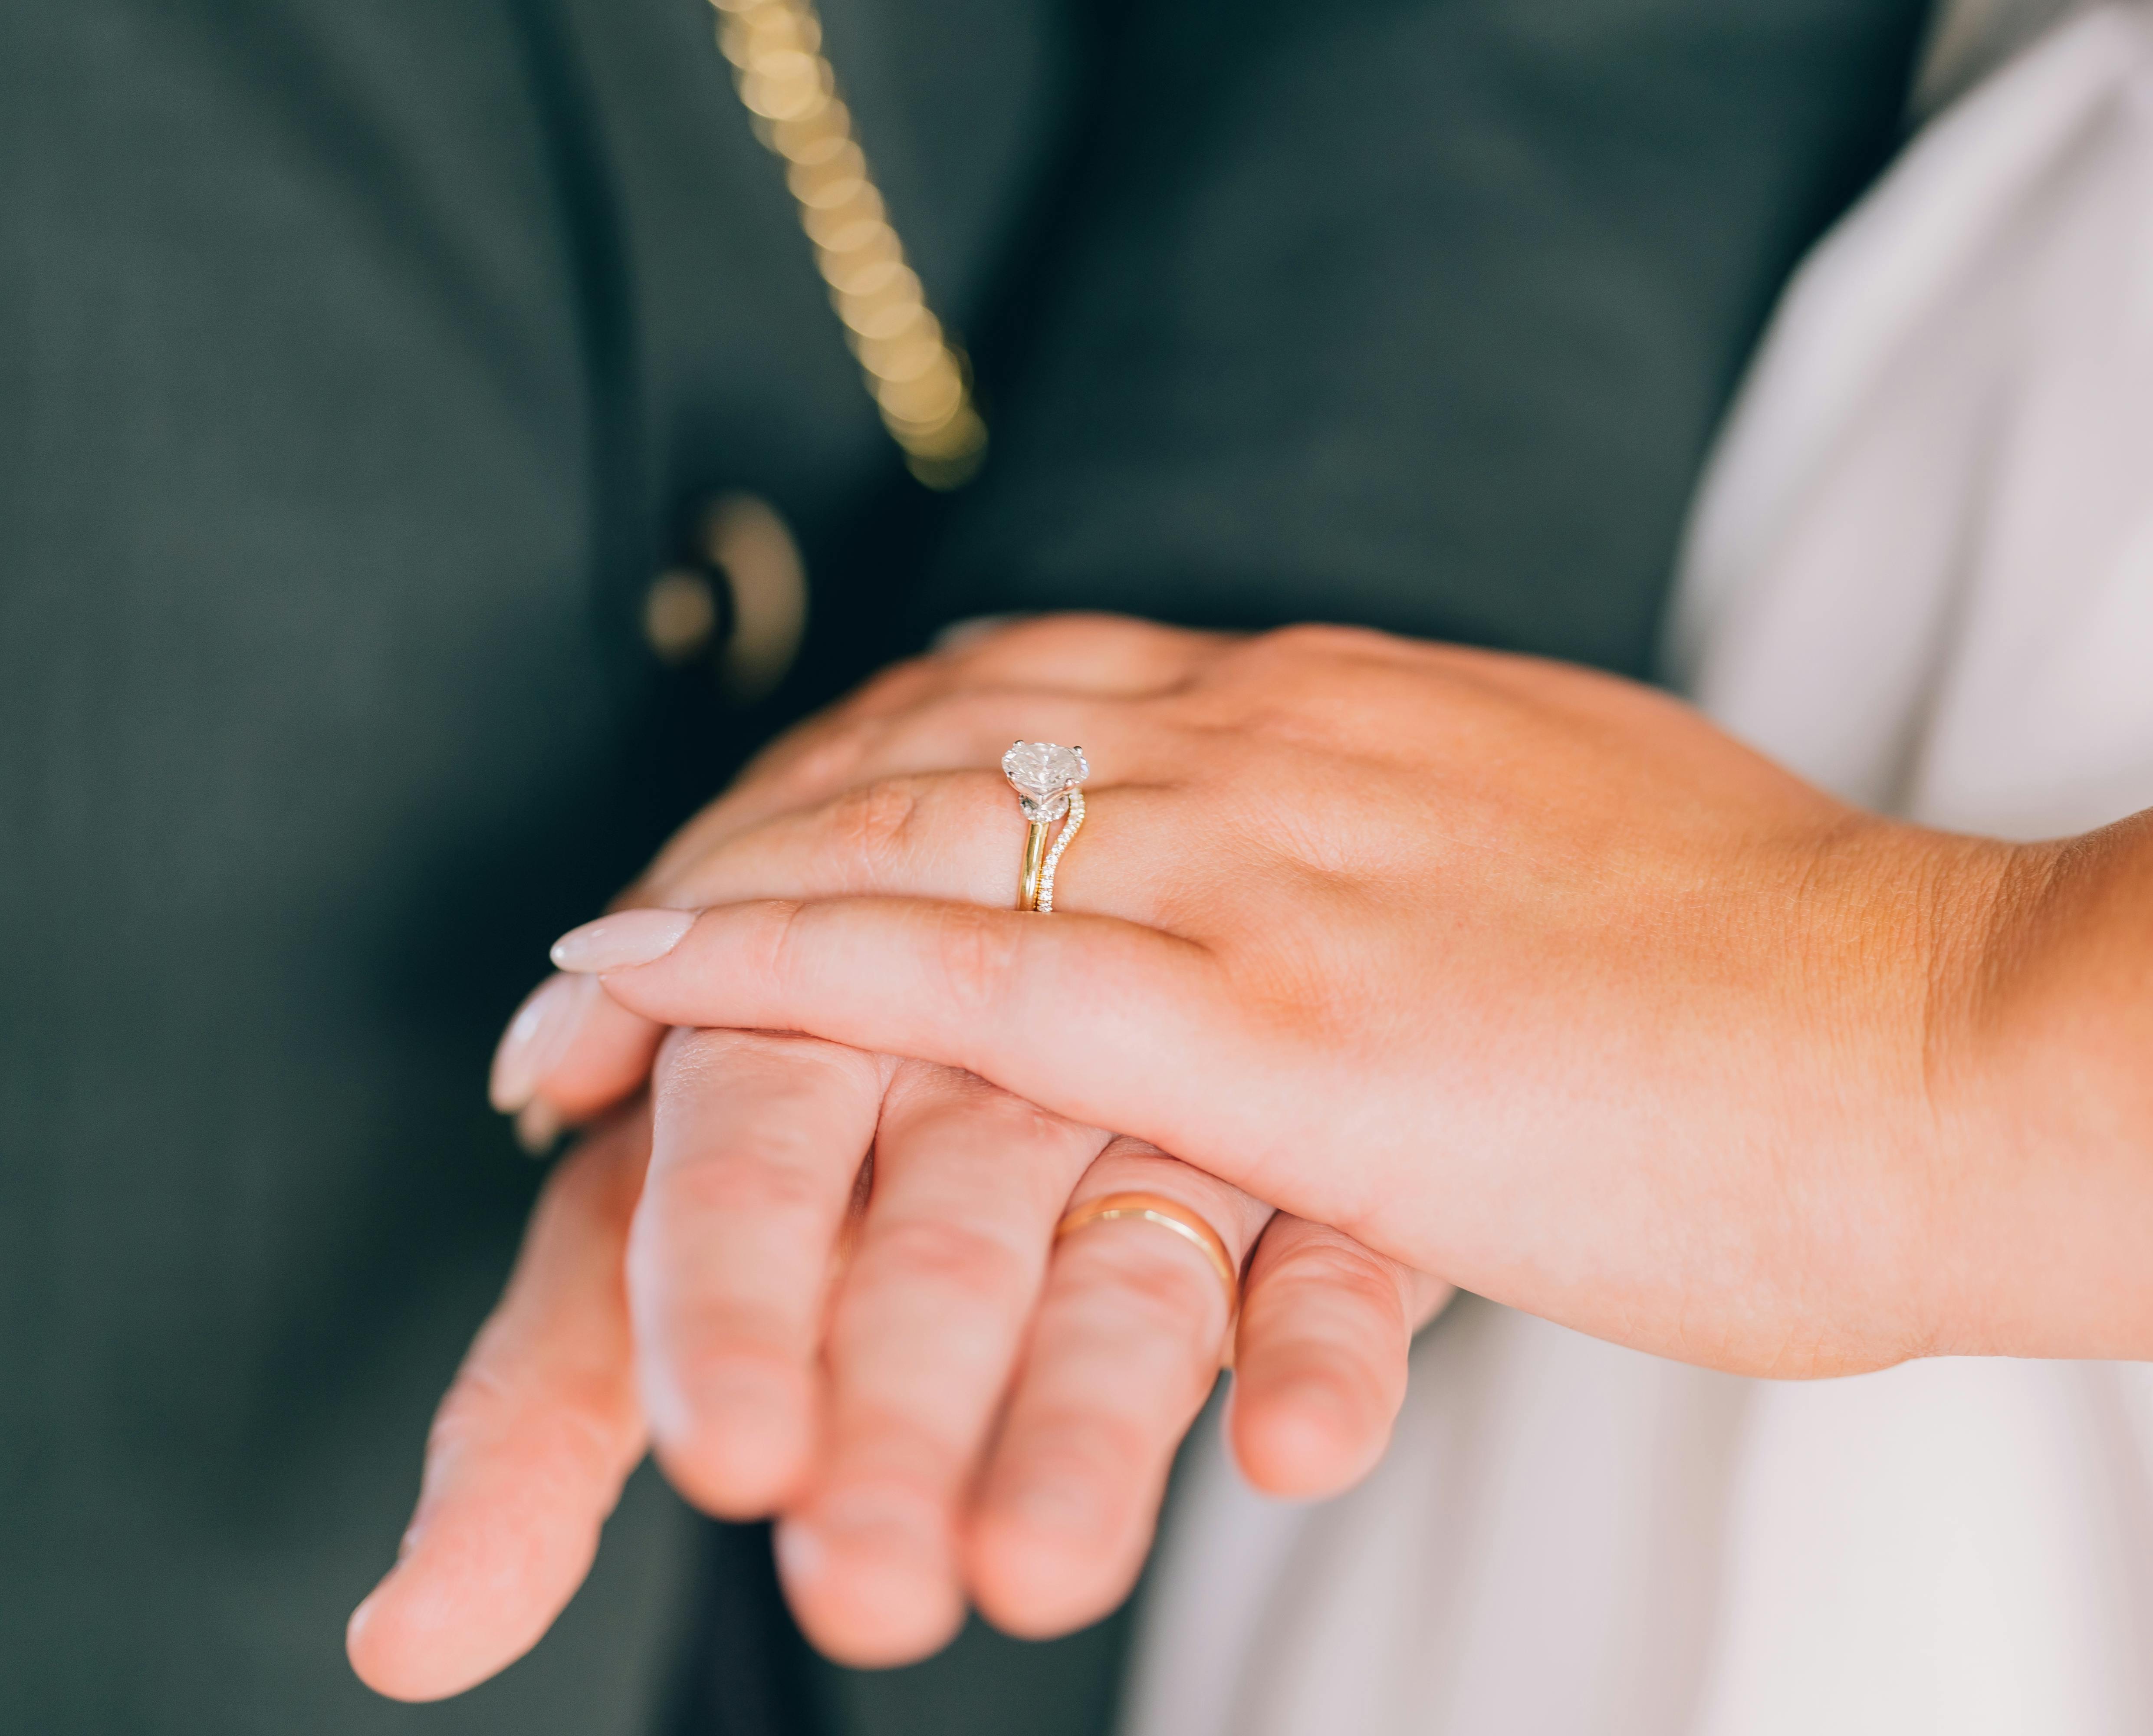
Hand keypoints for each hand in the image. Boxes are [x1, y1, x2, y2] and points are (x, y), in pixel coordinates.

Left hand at [349, 1057, 1445, 1700]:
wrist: (1047, 899)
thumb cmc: (805, 1117)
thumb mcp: (653, 1246)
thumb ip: (541, 1426)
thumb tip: (404, 1639)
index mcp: (790, 1041)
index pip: (742, 1167)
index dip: (731, 1312)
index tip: (727, 1460)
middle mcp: (973, 1067)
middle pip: (933, 1238)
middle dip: (898, 1407)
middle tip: (863, 1578)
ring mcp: (1157, 1113)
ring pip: (1122, 1264)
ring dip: (1086, 1420)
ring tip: (1040, 1572)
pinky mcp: (1313, 1179)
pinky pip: (1338, 1261)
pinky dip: (1326, 1350)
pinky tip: (1298, 1450)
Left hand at [541, 615, 2021, 1376]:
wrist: (1955, 1041)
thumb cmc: (1810, 997)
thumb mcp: (1586, 865)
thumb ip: (1443, 856)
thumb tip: (1385, 892)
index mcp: (1358, 711)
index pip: (1041, 691)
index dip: (871, 756)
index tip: (772, 827)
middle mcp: (1286, 740)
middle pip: (934, 732)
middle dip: (754, 818)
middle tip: (626, 924)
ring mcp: (1272, 865)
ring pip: (902, 824)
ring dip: (715, 895)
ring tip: (583, 983)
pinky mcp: (1276, 1023)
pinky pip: (951, 966)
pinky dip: (772, 966)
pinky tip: (643, 990)